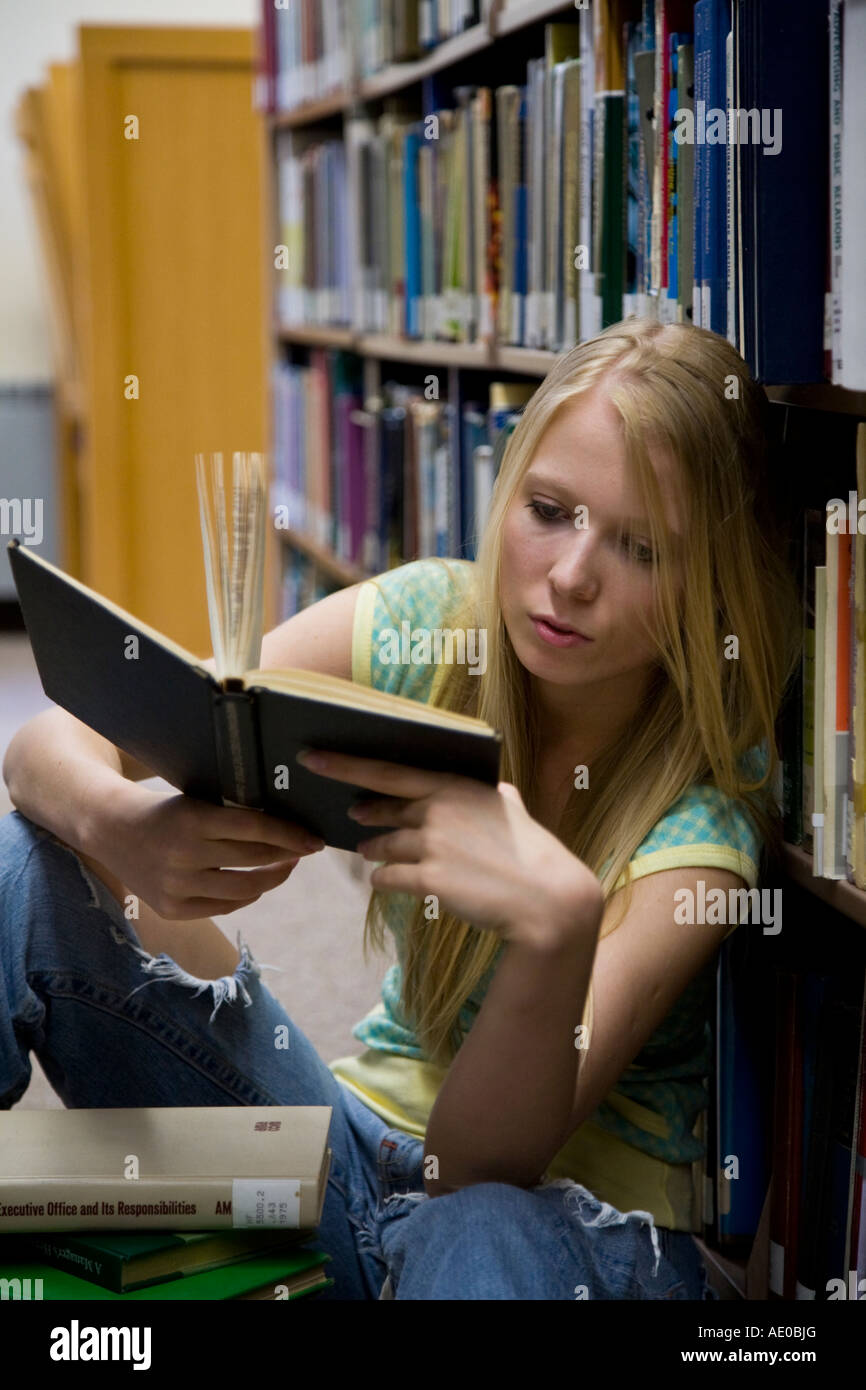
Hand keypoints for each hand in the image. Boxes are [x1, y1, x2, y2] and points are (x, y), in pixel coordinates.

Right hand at [91, 780, 325, 919]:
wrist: (108, 828)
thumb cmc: (163, 808)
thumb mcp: (196, 800)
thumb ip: (233, 813)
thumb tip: (289, 827)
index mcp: (193, 819)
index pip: (255, 828)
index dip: (290, 834)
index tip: (315, 839)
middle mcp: (184, 855)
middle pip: (254, 859)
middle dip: (288, 856)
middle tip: (305, 850)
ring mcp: (177, 886)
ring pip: (244, 888)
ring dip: (273, 878)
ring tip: (286, 866)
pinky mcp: (172, 908)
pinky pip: (224, 906)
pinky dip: (247, 895)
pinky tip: (258, 883)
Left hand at [296, 749, 601, 944]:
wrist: (547, 900)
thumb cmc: (533, 855)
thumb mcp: (516, 814)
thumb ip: (501, 799)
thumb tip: (503, 792)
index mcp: (456, 786)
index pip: (390, 771)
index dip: (346, 764)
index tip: (313, 757)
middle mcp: (439, 810)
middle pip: (383, 808)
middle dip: (363, 814)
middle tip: (349, 816)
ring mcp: (434, 844)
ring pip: (384, 845)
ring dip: (373, 849)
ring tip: (368, 851)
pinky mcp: (431, 879)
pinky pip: (391, 877)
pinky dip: (384, 879)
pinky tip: (381, 882)